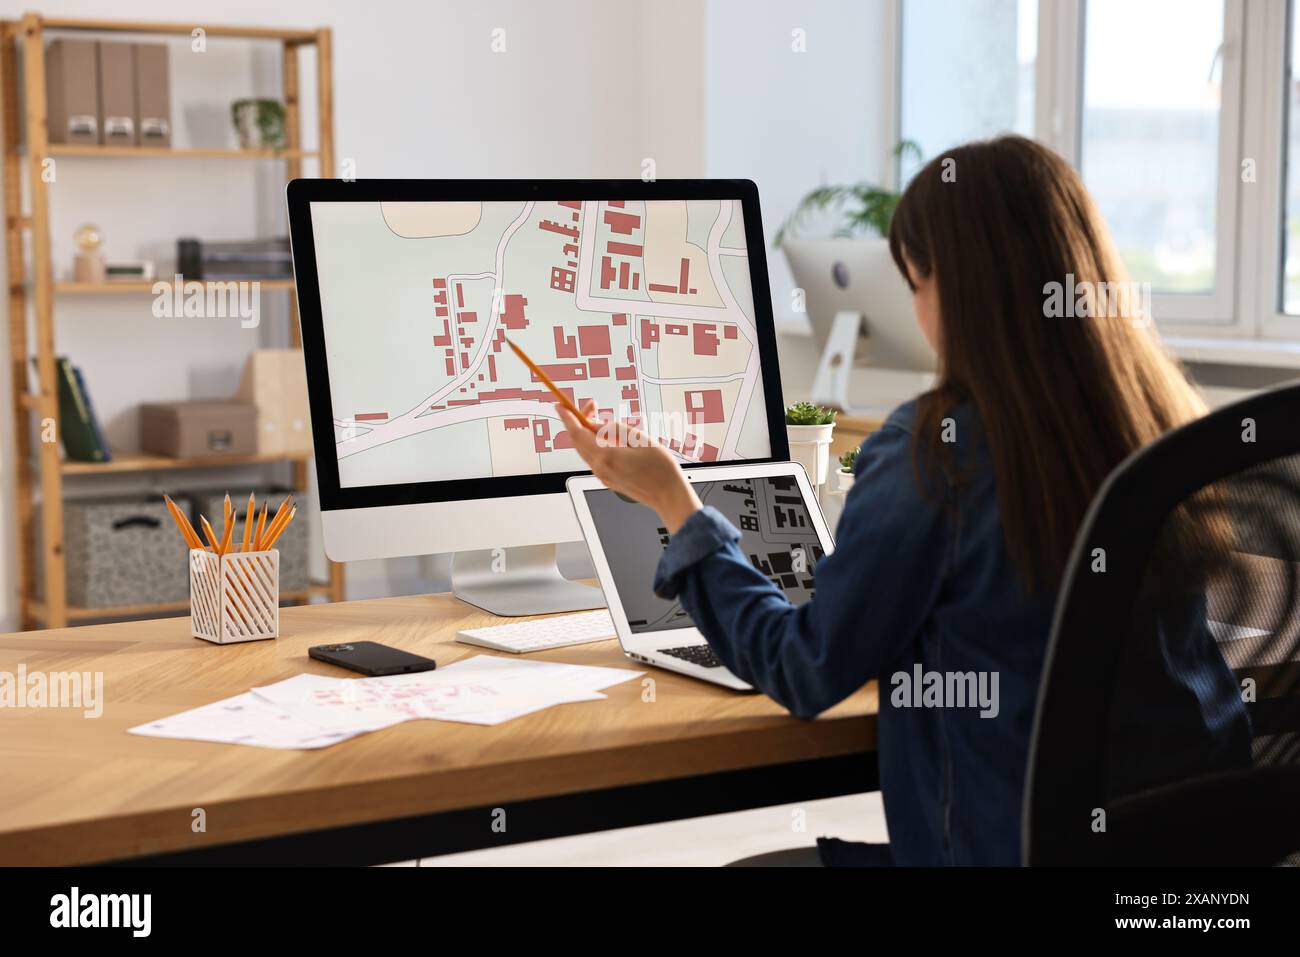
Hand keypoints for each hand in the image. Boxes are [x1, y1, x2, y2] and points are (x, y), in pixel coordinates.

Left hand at [556, 400, 701, 532]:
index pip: (577, 433)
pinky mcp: (608, 480)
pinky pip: (595, 458)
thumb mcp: (639, 439)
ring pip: (586, 450)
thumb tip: (596, 423)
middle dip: (581, 421)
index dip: (567, 417)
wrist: (668, 495)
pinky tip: (613, 439)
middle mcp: (600, 468)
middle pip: (578, 441)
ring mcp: (603, 476)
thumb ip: (615, 429)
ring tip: (607, 422)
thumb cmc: (660, 469)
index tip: (561, 406)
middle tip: (592, 406)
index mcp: (606, 456)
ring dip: (590, 433)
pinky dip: (597, 445)